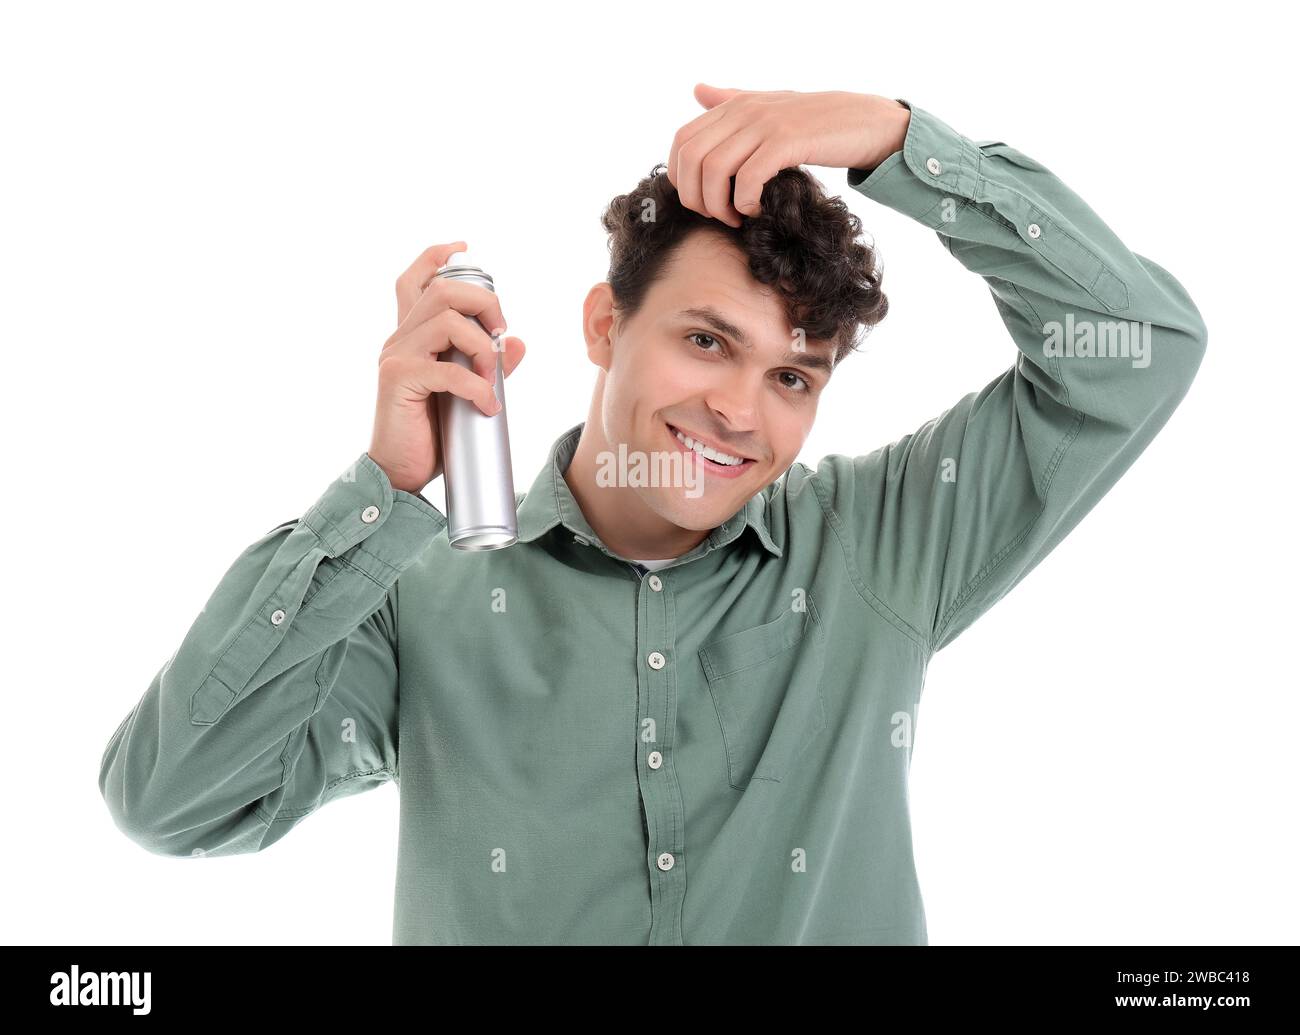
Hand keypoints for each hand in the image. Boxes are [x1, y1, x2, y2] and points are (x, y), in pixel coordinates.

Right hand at [368, 241, 526, 494]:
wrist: (399, 474)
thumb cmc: (431, 434)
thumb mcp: (467, 394)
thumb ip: (489, 366)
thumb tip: (520, 343)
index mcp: (412, 335)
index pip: (415, 280)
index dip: (436, 256)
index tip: (463, 247)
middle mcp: (400, 338)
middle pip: (443, 291)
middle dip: (485, 305)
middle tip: (500, 338)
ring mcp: (396, 356)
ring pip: (446, 321)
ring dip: (482, 346)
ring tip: (492, 377)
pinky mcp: (399, 380)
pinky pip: (447, 370)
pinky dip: (477, 387)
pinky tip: (487, 406)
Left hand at [666, 84, 910, 226]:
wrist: (865, 122)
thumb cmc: (817, 122)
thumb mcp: (769, 106)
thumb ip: (731, 101)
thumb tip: (697, 91)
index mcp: (734, 105)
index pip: (681, 142)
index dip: (682, 179)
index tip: (704, 201)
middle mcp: (744, 110)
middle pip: (691, 158)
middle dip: (696, 198)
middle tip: (719, 216)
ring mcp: (765, 124)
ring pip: (713, 170)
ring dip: (719, 205)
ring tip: (737, 218)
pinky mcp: (787, 141)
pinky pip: (747, 178)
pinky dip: (745, 202)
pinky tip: (758, 210)